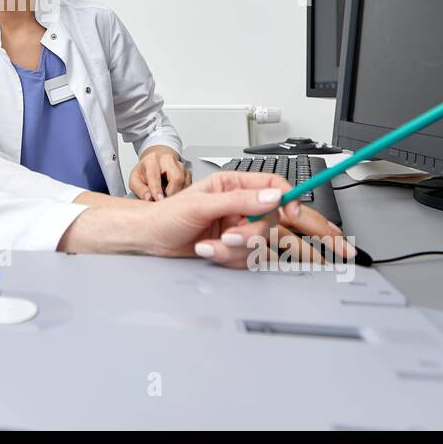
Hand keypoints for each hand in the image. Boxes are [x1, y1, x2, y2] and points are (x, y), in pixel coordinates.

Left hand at [128, 147, 190, 200]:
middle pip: (176, 177)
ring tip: (167, 195)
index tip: (158, 199)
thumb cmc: (144, 172)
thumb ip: (140, 189)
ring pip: (184, 182)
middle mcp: (167, 159)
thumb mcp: (135, 180)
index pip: (155, 175)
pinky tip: (173, 192)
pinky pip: (188, 185)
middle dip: (172, 193)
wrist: (154, 162)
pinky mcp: (187, 171)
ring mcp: (179, 164)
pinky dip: (182, 192)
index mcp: (151, 160)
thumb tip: (149, 198)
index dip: (157, 189)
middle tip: (166, 201)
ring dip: (177, 193)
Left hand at [133, 170, 289, 259]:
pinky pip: (246, 258)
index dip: (287, 197)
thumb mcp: (201, 205)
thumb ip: (238, 201)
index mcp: (233, 185)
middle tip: (229, 237)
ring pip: (258, 242)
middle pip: (269, 219)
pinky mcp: (232, 247)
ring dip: (233, 249)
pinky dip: (227, 258)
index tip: (292, 212)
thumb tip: (271, 198)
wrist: (150, 240)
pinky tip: (207, 250)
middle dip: (250, 233)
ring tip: (209, 245)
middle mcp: (238, 205)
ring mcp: (236, 227)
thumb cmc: (166, 216)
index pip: (272, 186)